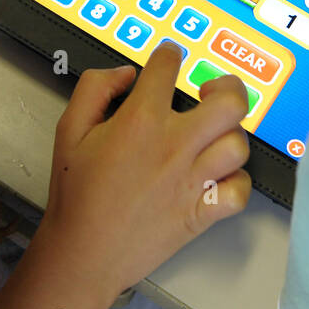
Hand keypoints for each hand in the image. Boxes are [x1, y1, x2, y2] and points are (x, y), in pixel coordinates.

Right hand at [38, 42, 252, 297]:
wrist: (82, 253)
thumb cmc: (76, 195)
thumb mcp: (69, 130)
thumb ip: (94, 89)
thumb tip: (125, 73)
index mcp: (140, 121)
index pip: (168, 67)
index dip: (168, 56)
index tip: (169, 58)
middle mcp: (174, 146)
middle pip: (231, 102)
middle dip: (228, 87)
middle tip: (212, 92)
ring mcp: (193, 180)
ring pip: (239, 145)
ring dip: (230, 136)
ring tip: (214, 136)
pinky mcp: (202, 212)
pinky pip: (239, 192)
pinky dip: (235, 183)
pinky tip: (217, 176)